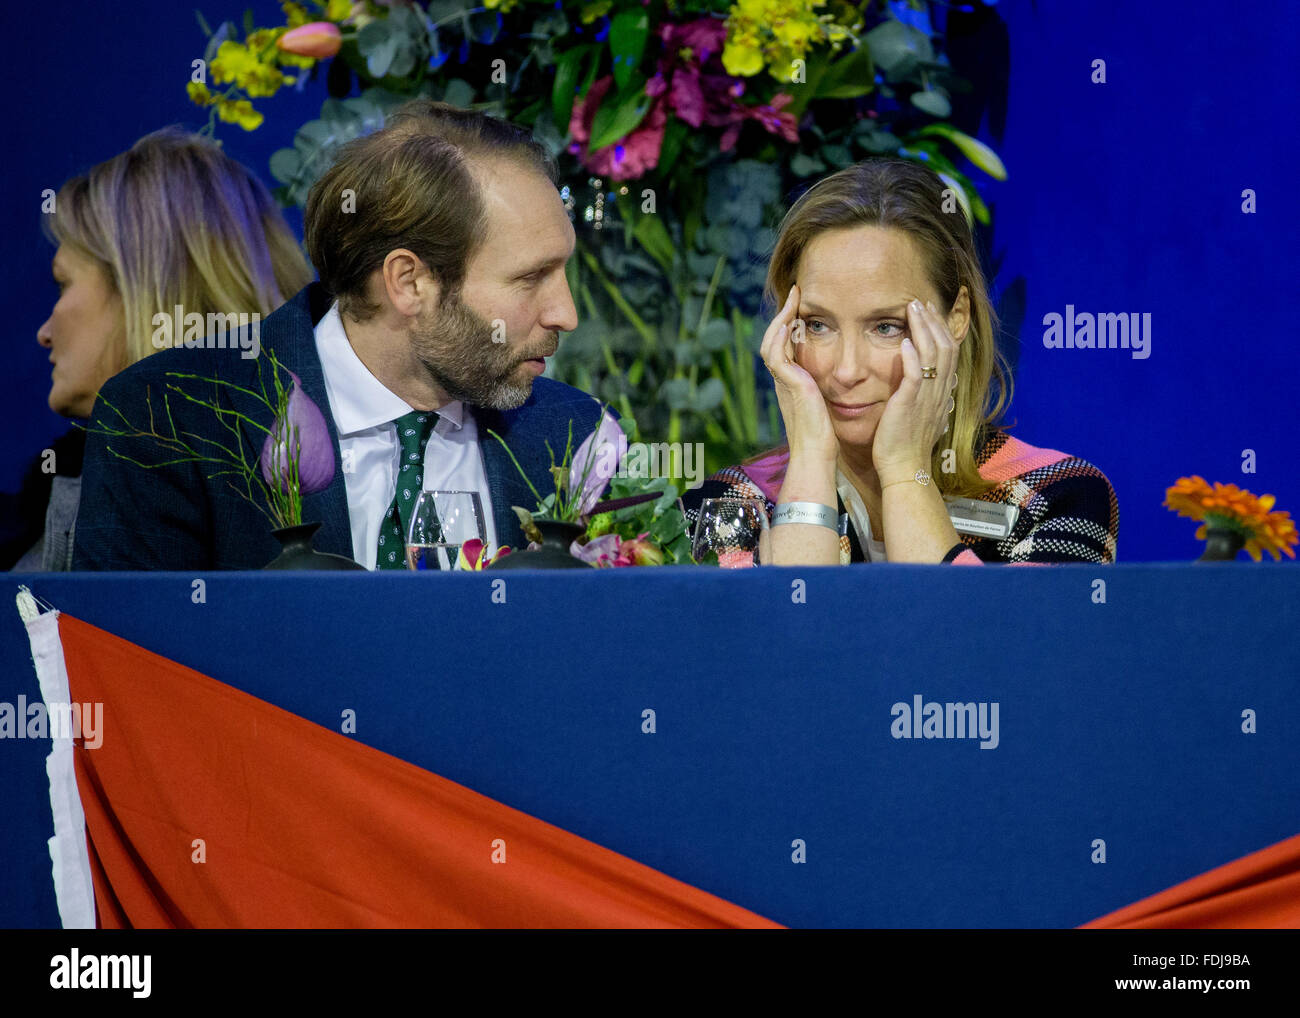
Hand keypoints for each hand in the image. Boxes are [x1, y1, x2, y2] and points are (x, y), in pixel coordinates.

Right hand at [760, 283, 836, 465]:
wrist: (816, 455)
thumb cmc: (823, 437)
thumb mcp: (823, 405)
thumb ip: (823, 389)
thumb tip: (841, 378)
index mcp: (791, 382)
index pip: (784, 345)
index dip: (789, 323)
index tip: (801, 304)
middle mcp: (784, 380)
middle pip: (774, 338)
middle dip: (783, 314)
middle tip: (795, 291)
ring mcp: (784, 383)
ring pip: (771, 343)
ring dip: (780, 319)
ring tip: (792, 300)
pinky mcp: (790, 387)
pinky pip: (776, 357)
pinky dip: (779, 339)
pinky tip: (789, 324)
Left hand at [872, 299, 960, 481]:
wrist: (905, 468)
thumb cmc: (907, 445)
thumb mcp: (922, 416)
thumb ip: (926, 396)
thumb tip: (929, 383)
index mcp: (941, 393)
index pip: (948, 354)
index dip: (941, 330)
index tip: (930, 313)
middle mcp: (939, 392)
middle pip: (945, 348)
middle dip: (933, 322)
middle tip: (921, 303)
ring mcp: (926, 397)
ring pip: (933, 355)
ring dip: (923, 329)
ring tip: (913, 310)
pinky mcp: (910, 404)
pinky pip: (915, 376)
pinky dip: (911, 356)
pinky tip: (904, 341)